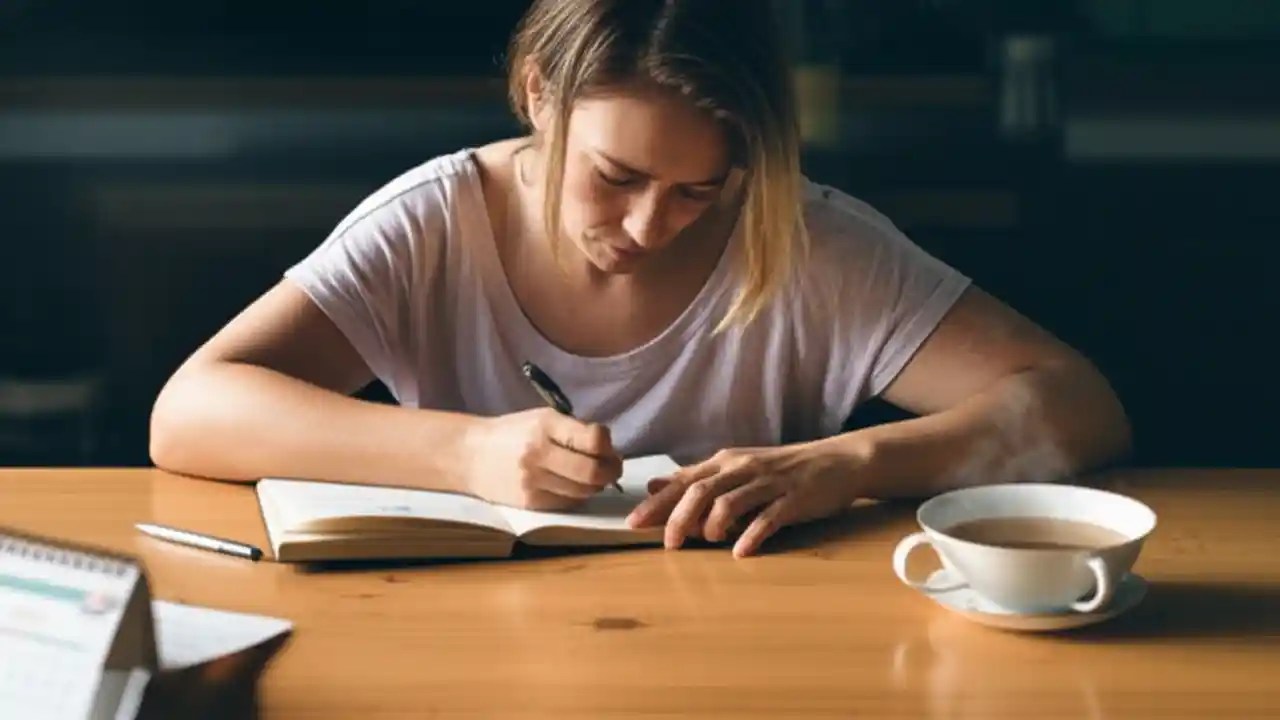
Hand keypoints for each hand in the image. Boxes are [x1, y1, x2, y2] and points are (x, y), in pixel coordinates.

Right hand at [465, 408, 621, 510]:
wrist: (469, 455)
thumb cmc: (512, 434)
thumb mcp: (541, 419)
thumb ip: (574, 431)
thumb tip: (609, 451)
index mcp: (545, 425)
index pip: (594, 439)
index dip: (608, 446)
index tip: (608, 447)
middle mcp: (538, 453)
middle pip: (592, 471)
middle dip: (610, 471)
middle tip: (612, 468)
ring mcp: (533, 481)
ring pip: (583, 491)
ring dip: (596, 485)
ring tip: (592, 477)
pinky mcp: (530, 502)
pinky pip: (568, 503)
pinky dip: (577, 496)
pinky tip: (572, 486)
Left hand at [625, 444, 859, 556]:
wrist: (837, 461)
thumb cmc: (782, 470)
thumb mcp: (736, 469)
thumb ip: (697, 479)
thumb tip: (654, 486)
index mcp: (725, 462)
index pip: (683, 481)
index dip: (657, 503)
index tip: (632, 523)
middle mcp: (742, 468)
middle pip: (700, 491)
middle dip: (678, 518)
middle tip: (669, 544)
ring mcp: (768, 483)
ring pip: (729, 502)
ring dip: (712, 526)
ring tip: (707, 542)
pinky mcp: (794, 498)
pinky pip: (768, 517)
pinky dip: (752, 534)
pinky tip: (741, 552)